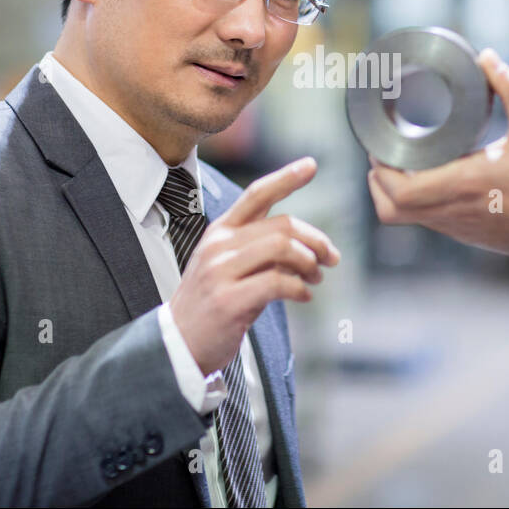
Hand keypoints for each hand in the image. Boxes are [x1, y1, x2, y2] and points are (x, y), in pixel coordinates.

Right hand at [171, 156, 339, 374]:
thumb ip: (260, 248)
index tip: (311, 164)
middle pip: (282, 225)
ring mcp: (221, 272)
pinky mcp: (229, 300)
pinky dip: (300, 289)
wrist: (177, 344)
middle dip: (316, 240)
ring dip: (310, 263)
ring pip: (282, 248)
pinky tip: (304, 296)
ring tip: (316, 277)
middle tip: (330, 258)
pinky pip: (278, 283)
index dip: (286, 177)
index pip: (256, 194)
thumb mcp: (229, 265)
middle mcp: (219, 245)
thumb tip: (306, 245)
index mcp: (220, 231)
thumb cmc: (212, 303)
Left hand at [367, 48, 508, 263]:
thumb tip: (486, 56)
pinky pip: (427, 221)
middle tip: (384, 148)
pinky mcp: (468, 236)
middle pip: (389, 209)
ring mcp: (458, 229)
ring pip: (405, 219)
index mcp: (463, 185)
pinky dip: (416, 202)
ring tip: (401, 160)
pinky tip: (426, 178)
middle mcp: (453, 211)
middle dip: (378, 179)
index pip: (399, 190)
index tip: (380, 142)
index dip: (379, 168)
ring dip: (394, 191)